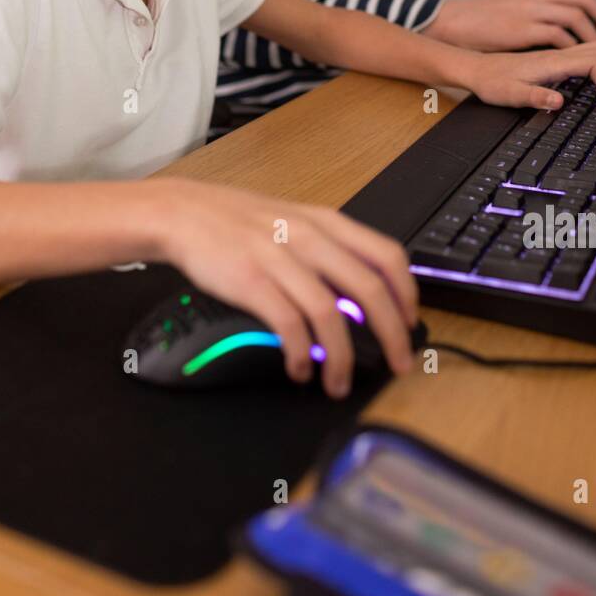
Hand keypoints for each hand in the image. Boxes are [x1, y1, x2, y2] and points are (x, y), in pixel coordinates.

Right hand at [149, 179, 419, 397]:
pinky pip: (288, 325)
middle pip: (369, 289)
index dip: (407, 294)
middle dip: (392, 334)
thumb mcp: (295, 222)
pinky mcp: (251, 282)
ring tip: (338, 382)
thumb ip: (329, 253)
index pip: (387, 255)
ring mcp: (280, 258)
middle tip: (398, 363)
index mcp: (326, 222)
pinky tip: (300, 369)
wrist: (184, 213)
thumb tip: (362, 296)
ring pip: (330, 313)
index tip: (410, 323)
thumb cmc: (240, 223)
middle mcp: (310, 237)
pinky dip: (300, 353)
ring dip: (341, 357)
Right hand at [426, 0, 595, 50]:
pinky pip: (557, 33)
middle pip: (585, 0)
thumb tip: (564, 28)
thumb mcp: (517, 8)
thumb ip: (540, 13)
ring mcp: (530, 8)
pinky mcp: (522, 26)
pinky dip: (570, 45)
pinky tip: (576, 57)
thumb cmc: (483, 21)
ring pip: (575, 15)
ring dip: (593, 35)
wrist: (452, 22)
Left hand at [461, 42, 595, 109]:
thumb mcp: (510, 95)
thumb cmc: (491, 82)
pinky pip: (586, 52)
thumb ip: (536, 97)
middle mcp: (557, 54)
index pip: (593, 63)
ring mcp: (556, 54)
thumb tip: (561, 101)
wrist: (474, 68)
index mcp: (551, 62)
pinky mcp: (553, 57)